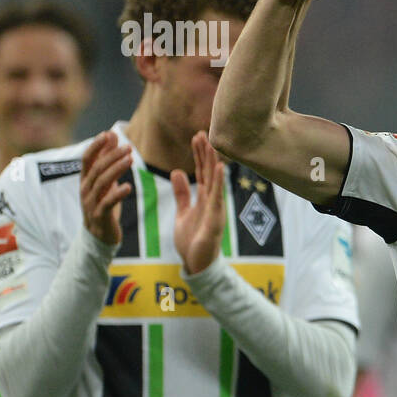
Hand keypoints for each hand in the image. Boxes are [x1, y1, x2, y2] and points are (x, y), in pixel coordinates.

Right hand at [80, 132, 133, 246]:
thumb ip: (107, 159)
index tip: (108, 134)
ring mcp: (91, 202)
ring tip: (131, 160)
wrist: (99, 235)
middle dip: (112, 156)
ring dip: (116, 170)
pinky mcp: (100, 215)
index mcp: (85, 179)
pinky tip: (128, 187)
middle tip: (128, 147)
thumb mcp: (105, 180)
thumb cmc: (103, 203)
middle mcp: (85, 189)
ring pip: (102, 183)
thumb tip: (112, 135)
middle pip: (97, 169)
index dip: (96, 146)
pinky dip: (117, 194)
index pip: (87, 159)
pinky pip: (107, 203)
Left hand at [171, 132, 226, 275]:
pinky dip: (218, 182)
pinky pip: (216, 197)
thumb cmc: (193, 241)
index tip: (196, 137)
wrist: (197, 264)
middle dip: (205, 152)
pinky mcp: (215, 218)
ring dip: (211, 161)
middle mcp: (213, 201)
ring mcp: (216, 209)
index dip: (199, 155)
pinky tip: (218, 168)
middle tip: (201, 132)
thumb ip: (182, 193)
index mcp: (205, 199)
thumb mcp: (183, 212)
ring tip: (209, 143)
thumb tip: (178, 171)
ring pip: (214, 181)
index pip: (203, 172)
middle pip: (209, 172)